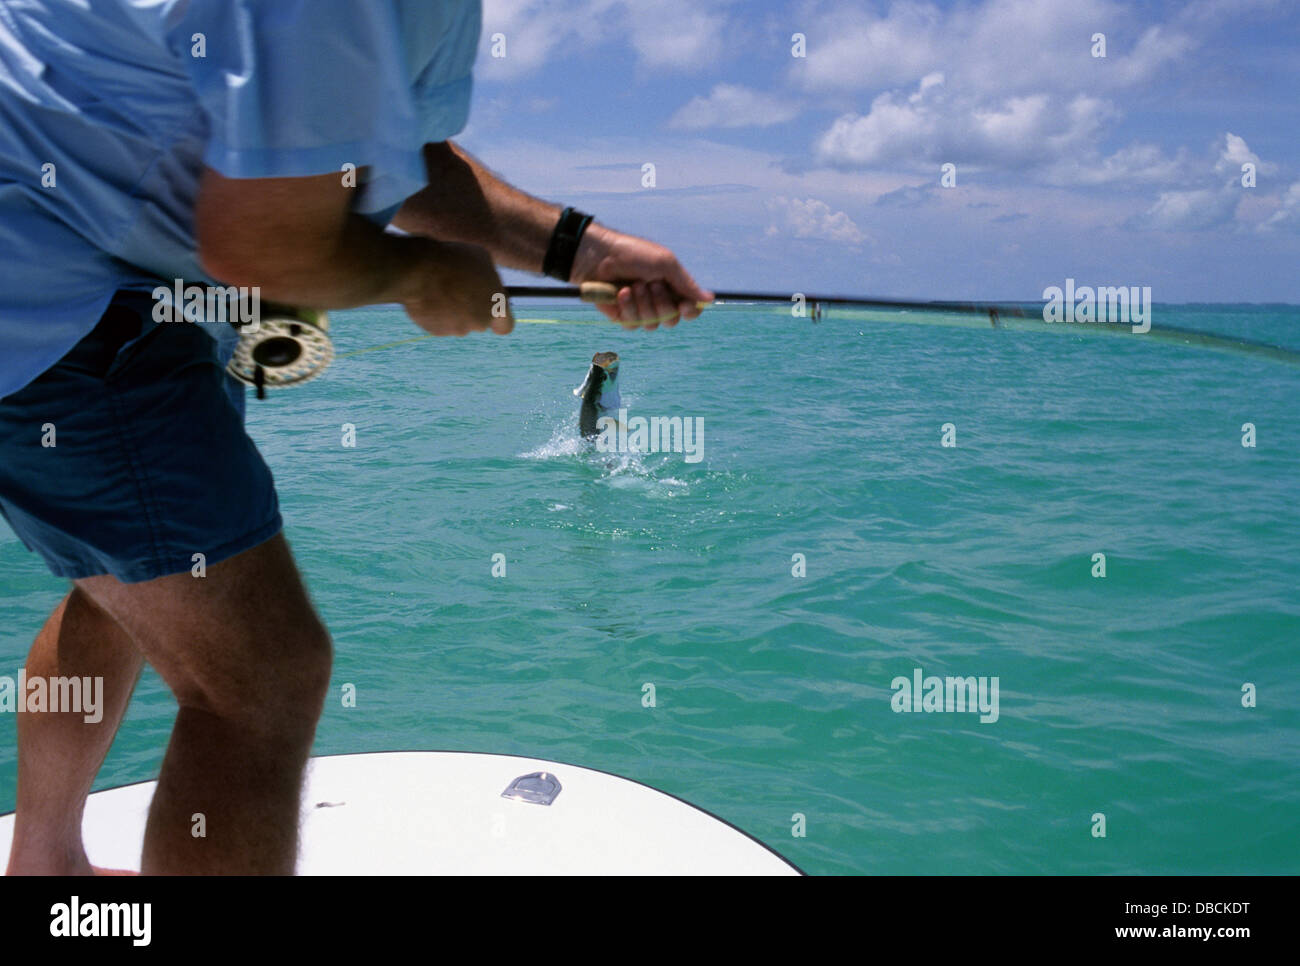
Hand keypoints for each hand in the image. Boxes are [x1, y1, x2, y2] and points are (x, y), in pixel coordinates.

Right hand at [400, 240, 513, 335]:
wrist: (420, 271)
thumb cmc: (454, 259)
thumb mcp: (480, 258)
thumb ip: (487, 276)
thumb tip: (484, 281)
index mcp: (497, 306)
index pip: (505, 326)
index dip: (499, 321)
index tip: (492, 315)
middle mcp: (480, 323)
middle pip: (478, 320)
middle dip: (470, 308)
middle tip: (458, 287)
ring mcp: (457, 329)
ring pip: (457, 321)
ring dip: (451, 309)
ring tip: (440, 287)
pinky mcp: (436, 331)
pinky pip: (438, 322)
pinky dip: (434, 312)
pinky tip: (428, 295)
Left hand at [569, 225, 713, 329]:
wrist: (598, 256)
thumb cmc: (633, 254)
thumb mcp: (664, 264)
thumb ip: (686, 283)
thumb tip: (710, 299)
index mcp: (672, 287)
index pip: (689, 309)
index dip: (689, 311)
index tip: (684, 305)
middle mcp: (658, 301)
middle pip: (672, 320)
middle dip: (662, 303)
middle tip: (651, 284)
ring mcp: (640, 310)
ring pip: (652, 324)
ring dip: (643, 304)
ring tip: (633, 285)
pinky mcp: (623, 317)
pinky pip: (633, 324)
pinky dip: (628, 308)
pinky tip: (621, 293)